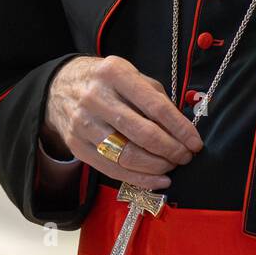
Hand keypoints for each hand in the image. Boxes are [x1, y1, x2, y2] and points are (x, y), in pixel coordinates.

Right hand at [41, 55, 203, 190]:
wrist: (60, 87)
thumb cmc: (106, 82)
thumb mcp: (131, 75)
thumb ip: (155, 97)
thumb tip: (183, 128)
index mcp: (115, 73)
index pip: (155, 106)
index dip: (180, 128)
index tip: (195, 142)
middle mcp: (96, 98)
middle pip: (142, 133)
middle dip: (171, 150)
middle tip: (186, 157)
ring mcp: (84, 123)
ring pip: (127, 155)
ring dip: (156, 167)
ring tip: (172, 167)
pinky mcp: (77, 145)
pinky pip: (112, 169)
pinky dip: (139, 179)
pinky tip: (158, 180)